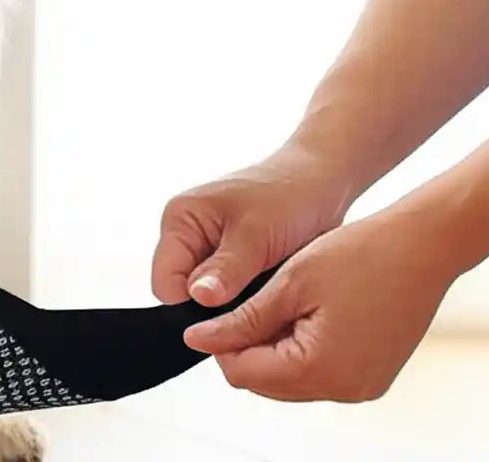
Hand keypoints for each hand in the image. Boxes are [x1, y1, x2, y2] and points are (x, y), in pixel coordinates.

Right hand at [152, 145, 354, 306]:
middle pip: (184, 293)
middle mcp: (188, 234)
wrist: (323, 180)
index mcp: (180, 219)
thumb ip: (225, 269)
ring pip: (208, 297)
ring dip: (234, 302)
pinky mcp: (230, 260)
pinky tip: (270, 287)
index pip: (165, 283)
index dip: (191, 304)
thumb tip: (197, 298)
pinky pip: (228, 293)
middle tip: (254, 299)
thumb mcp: (257, 234)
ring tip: (266, 289)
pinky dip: (247, 298)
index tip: (228, 309)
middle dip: (215, 304)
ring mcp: (209, 248)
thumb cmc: (290, 194)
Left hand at [183, 206, 457, 401]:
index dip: (222, 343)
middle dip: (251, 348)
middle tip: (254, 303)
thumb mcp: (290, 283)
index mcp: (317, 368)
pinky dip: (308, 351)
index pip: (243, 373)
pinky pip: (324, 375)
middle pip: (268, 383)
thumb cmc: (361, 253)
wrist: (425, 245)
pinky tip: (313, 313)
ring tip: (287, 303)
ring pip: (294, 381)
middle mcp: (343, 389)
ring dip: (278, 350)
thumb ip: (242, 319)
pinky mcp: (374, 378)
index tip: (217, 313)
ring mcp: (363, 387)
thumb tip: (199, 341)